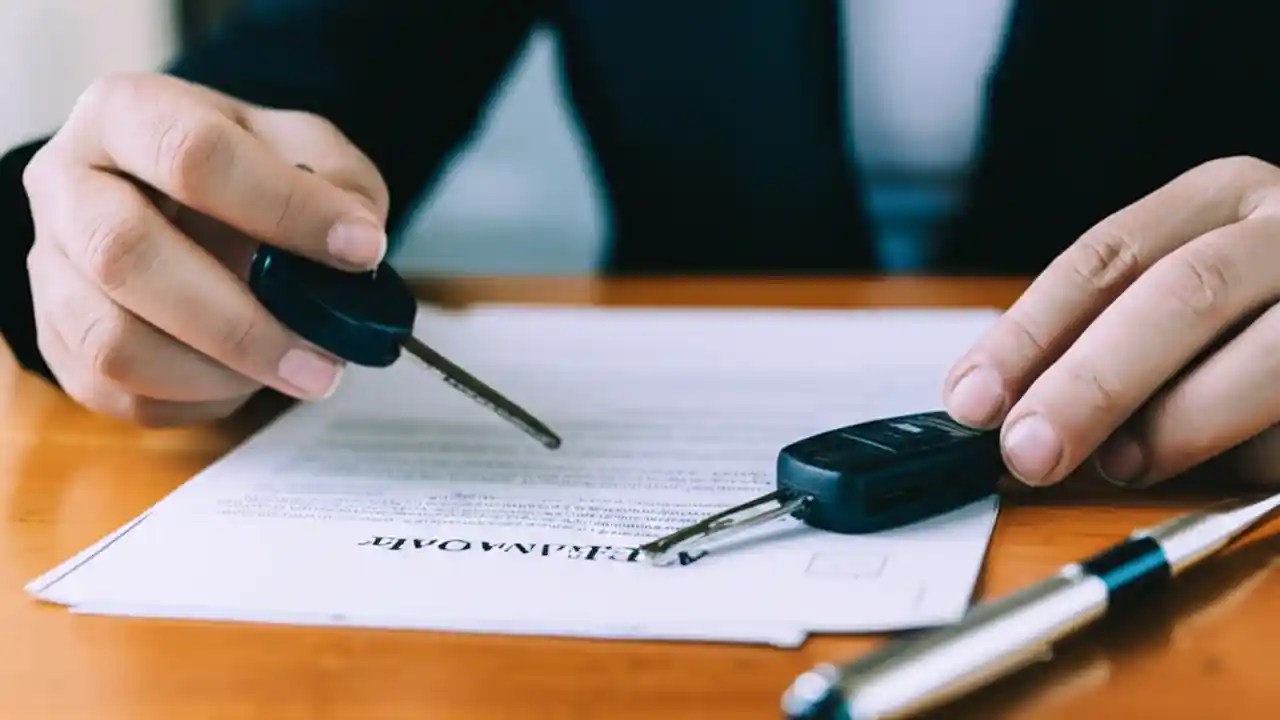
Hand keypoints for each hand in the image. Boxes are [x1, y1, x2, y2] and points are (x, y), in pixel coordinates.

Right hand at [22, 73, 388, 425]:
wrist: (194, 205)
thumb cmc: (249, 173)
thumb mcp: (306, 150)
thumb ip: (338, 185)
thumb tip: (354, 245)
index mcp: (127, 113)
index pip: (192, 155)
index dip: (284, 207)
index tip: (362, 249)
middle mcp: (68, 184)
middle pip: (125, 254)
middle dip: (239, 324)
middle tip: (324, 361)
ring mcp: (51, 266)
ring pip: (111, 342)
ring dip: (218, 374)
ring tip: (292, 373)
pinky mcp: (58, 338)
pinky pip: (117, 392)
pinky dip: (196, 400)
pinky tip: (245, 380)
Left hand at [943, 156, 1279, 489]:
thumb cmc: (1258, 305)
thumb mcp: (1185, 288)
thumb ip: (1104, 336)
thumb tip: (1004, 412)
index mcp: (1218, 198)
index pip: (1105, 258)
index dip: (1030, 334)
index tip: (972, 400)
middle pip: (1179, 295)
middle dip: (1094, 383)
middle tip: (1030, 451)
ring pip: (1267, 354)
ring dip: (1179, 424)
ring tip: (1121, 464)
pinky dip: (1258, 452)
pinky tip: (1228, 466)